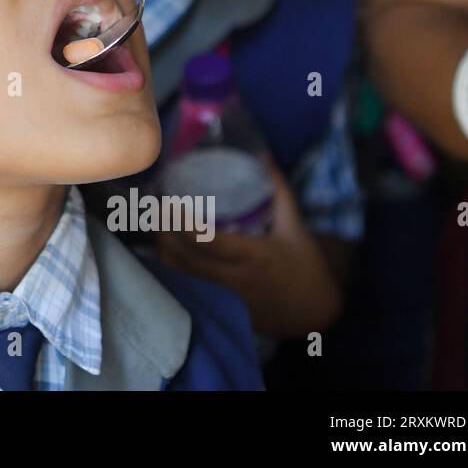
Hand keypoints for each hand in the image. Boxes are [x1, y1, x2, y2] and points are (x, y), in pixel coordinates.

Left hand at [154, 165, 341, 337]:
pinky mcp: (220, 306)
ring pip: (180, 274)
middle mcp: (235, 278)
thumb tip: (262, 154)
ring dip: (162, 248)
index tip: (165, 202)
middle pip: (184, 257)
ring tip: (155, 223)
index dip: (181, 223)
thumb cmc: (305, 266)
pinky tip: (165, 248)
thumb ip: (278, 191)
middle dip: (163, 231)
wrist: (314, 313)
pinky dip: (171, 267)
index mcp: (254, 256)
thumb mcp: (296, 227)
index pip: (207, 241)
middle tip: (153, 206)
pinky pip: (187, 287)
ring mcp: (225, 297)